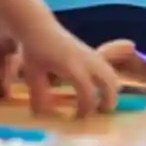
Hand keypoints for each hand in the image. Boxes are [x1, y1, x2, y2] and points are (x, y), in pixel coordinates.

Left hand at [4, 21, 120, 117]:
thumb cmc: (34, 50)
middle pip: (109, 82)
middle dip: (109, 99)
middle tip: (101, 113)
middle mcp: (87, 61)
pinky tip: (96, 88)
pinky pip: (107, 68)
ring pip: (112, 74)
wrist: (39, 27)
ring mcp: (91, 56)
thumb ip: (39, 95)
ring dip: (111, 89)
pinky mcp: (91, 53)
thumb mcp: (34, 74)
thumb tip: (42, 114)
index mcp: (73, 68)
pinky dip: (108, 80)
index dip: (86, 108)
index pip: (88, 92)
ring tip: (103, 103)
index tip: (78, 118)